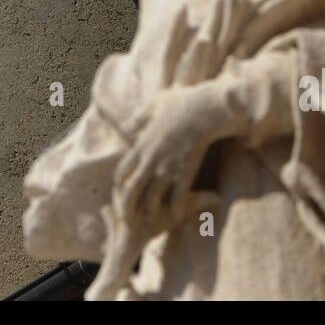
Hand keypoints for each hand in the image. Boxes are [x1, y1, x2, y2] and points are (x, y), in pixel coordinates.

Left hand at [111, 84, 235, 230]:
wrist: (205, 108)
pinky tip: (177, 216)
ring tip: (150, 222)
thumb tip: (127, 125)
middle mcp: (151, 159)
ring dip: (150, 211)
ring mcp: (168, 167)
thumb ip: (139, 118)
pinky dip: (177, 208)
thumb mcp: (154, 105)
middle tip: (127, 219)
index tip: (120, 192)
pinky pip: (178, 196)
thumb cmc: (182, 102)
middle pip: (132, 189)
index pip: (122, 170)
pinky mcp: (185, 172)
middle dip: (127, 206)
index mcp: (142, 144)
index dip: (119, 184)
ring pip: (152, 197)